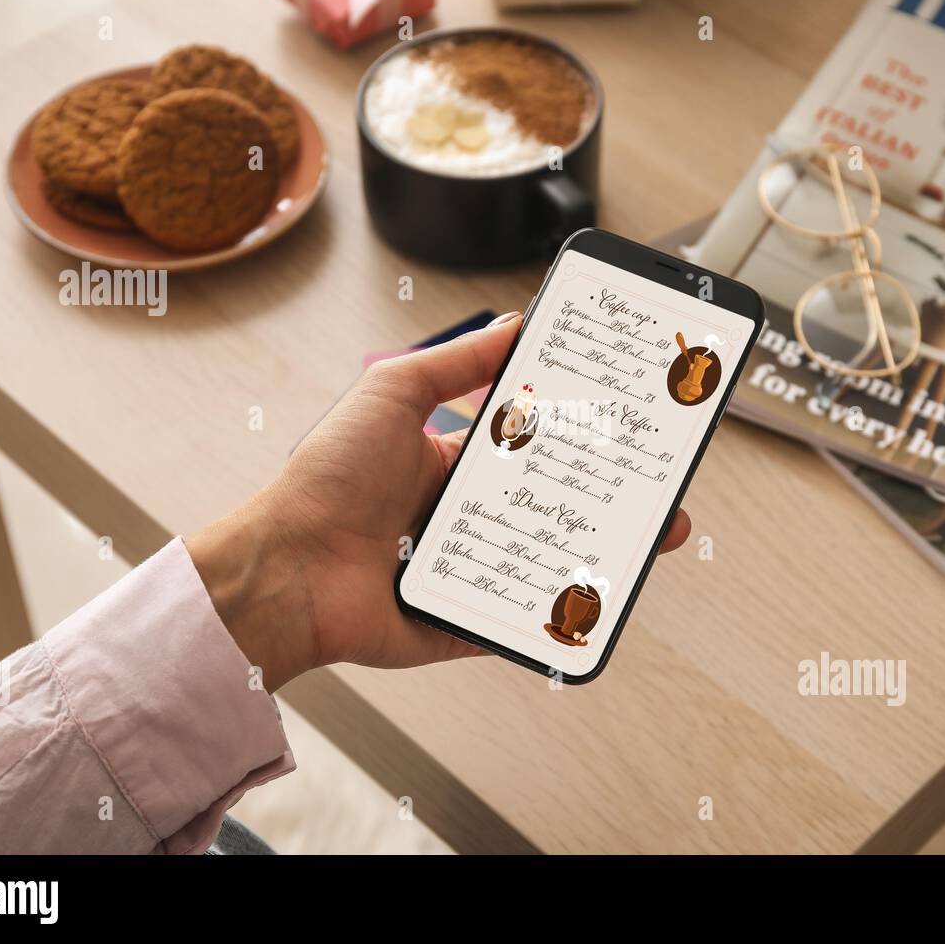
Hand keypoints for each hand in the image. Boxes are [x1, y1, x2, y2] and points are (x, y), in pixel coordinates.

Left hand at [188, 311, 692, 691]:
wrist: (286, 569)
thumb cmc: (327, 477)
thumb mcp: (394, 393)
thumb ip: (457, 361)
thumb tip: (515, 324)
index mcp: (454, 463)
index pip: (533, 444)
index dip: (580, 434)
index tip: (623, 421)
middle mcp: (467, 515)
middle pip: (553, 504)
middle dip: (611, 495)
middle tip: (658, 482)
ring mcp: (470, 570)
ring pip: (551, 561)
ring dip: (603, 551)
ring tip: (650, 536)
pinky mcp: (466, 620)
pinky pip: (524, 619)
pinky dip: (562, 613)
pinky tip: (603, 597)